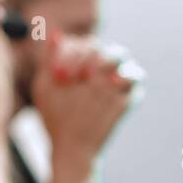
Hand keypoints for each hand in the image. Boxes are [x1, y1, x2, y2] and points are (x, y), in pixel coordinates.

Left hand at [31, 32, 133, 175]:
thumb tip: (54, 34)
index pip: (79, 43)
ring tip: (90, 76)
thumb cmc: (55, 117)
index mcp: (80, 60)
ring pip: (120, 54)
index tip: (57, 75)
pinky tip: (113, 83)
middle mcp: (99, 66)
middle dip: (82, 57)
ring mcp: (115, 79)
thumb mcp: (45, 89)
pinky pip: (137, 76)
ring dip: (105, 59)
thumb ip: (48, 61)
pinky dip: (128, 75)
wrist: (71, 147)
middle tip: (69, 78)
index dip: (68, 54)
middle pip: (98, 46)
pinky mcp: (127, 95)